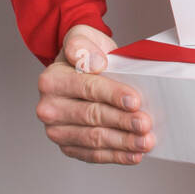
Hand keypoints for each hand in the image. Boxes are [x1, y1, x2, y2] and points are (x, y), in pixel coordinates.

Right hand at [36, 23, 155, 164]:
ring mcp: (56, 130)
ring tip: (145, 142)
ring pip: (94, 139)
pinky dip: (116, 155)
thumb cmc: (87, 54)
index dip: (113, 95)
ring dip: (122, 142)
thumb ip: (84, 45)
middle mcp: (48, 107)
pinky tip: (133, 154)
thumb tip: (95, 63)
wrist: (80, 68)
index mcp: (52, 80)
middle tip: (146, 124)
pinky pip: (93, 154)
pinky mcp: (68, 146)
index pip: (88, 88)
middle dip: (122, 121)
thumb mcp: (84, 37)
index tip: (135, 101)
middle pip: (92, 116)